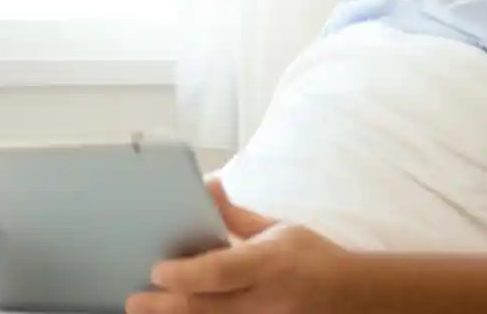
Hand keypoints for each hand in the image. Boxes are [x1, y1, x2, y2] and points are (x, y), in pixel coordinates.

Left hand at [126, 179, 346, 313]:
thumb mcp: (278, 229)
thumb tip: (205, 185)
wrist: (353, 297)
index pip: (222, 272)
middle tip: (134, 300)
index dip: (187, 274)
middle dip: (166, 306)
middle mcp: (266, 301)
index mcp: (269, 264)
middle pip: (208, 308)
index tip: (156, 270)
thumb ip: (236, 216)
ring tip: (145, 312)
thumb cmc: (311, 257)